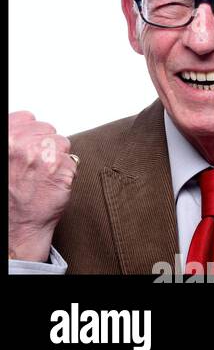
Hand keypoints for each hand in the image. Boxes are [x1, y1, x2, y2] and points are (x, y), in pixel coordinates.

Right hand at [9, 111, 77, 253]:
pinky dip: (65, 171)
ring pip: (61, 142)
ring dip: (56, 157)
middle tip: (33, 167)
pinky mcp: (64, 167)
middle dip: (43, 145)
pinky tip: (50, 185)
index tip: (28, 145)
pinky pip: (72, 160)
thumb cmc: (8, 201)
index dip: (29, 132)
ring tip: (40, 177)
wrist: (14, 231)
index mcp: (7, 140)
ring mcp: (45, 154)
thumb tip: (25, 129)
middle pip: (46, 129)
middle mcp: (24, 145)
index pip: (26, 118)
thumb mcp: (4, 160)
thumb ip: (13, 142)